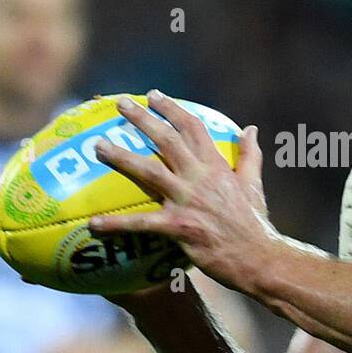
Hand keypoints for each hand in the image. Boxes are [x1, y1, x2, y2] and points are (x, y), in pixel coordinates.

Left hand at [89, 91, 279, 292]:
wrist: (258, 257)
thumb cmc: (254, 223)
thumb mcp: (254, 184)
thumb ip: (249, 155)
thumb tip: (250, 129)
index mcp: (217, 166)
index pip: (193, 128)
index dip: (172, 109)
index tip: (154, 94)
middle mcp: (200, 177)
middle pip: (167, 140)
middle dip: (142, 119)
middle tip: (120, 103)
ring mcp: (188, 201)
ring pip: (149, 171)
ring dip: (121, 157)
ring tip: (97, 146)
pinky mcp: (178, 227)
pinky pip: (141, 223)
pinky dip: (116, 224)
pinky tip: (93, 224)